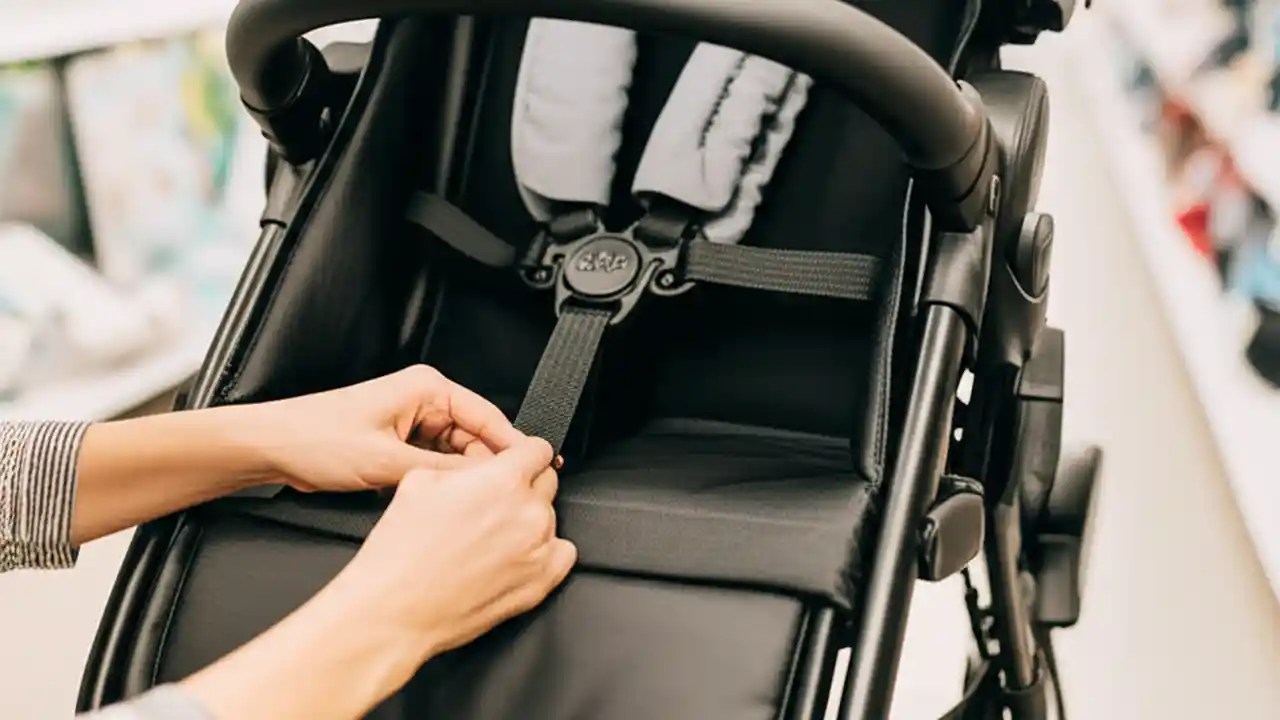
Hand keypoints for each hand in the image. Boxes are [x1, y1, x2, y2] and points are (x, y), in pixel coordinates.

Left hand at [247, 365, 526, 492]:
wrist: (273, 448)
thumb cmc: (316, 438)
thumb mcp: (386, 460)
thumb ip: (441, 472)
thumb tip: (482, 484)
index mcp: (427, 388)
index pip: (489, 417)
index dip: (516, 447)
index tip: (540, 470)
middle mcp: (424, 400)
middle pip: (477, 438)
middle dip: (490, 469)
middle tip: (509, 499)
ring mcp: (413, 421)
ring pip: (459, 454)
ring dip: (465, 479)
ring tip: (479, 506)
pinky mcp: (401, 443)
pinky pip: (438, 463)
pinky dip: (444, 482)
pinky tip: (450, 503)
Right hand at [329, 436, 576, 657]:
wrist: (396, 609)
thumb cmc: (402, 551)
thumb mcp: (421, 480)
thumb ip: (465, 465)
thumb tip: (482, 467)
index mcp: (503, 481)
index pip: (539, 449)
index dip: (523, 453)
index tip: (516, 461)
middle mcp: (528, 513)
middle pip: (547, 481)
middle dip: (525, 484)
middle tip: (494, 500)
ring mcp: (539, 549)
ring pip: (550, 517)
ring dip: (529, 518)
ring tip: (493, 534)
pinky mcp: (541, 583)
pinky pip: (562, 553)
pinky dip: (545, 550)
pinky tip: (516, 554)